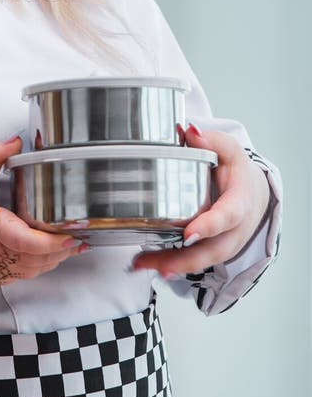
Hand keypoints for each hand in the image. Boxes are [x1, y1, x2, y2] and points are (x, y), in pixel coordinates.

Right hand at [0, 136, 86, 285]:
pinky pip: (25, 274)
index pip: (29, 242)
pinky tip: (49, 256)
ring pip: (35, 269)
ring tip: (71, 246)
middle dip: (63, 250)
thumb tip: (15, 141)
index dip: (54, 243)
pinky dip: (40, 266)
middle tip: (81, 238)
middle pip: (40, 259)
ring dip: (54, 259)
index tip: (72, 237)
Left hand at [133, 123, 269, 277]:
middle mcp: (234, 230)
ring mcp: (224, 243)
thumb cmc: (238, 172)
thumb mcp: (230, 150)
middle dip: (184, 259)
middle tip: (157, 263)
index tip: (190, 233)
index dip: (210, 226)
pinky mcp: (212, 249)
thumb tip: (190, 130)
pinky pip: (194, 260)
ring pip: (201, 260)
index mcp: (240, 203)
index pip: (227, 216)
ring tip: (142, 265)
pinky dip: (172, 264)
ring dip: (172, 265)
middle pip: (212, 250)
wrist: (254, 193)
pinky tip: (147, 263)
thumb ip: (211, 140)